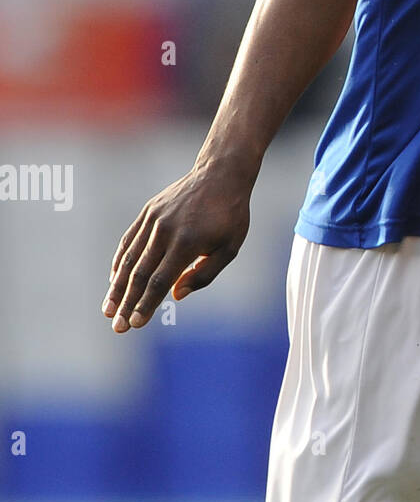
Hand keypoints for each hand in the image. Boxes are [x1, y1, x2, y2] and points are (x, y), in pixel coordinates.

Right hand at [102, 166, 251, 331]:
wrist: (220, 174)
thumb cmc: (230, 215)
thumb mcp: (230, 246)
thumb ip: (205, 274)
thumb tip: (176, 294)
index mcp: (188, 242)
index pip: (161, 280)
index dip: (146, 304)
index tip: (134, 324)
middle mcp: (166, 231)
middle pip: (140, 274)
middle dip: (127, 303)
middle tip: (117, 327)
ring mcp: (154, 219)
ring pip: (130, 259)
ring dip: (117, 287)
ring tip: (108, 310)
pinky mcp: (148, 212)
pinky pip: (129, 241)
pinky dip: (120, 262)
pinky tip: (114, 281)